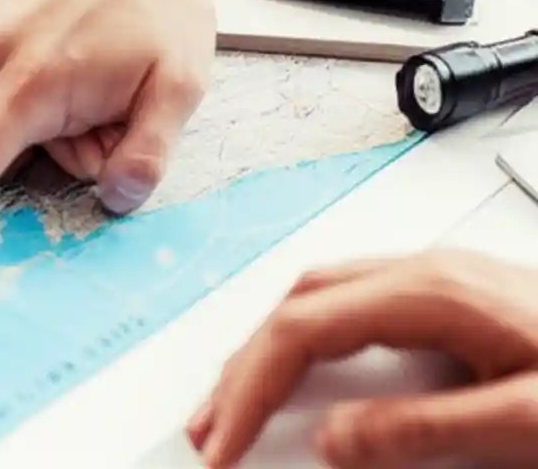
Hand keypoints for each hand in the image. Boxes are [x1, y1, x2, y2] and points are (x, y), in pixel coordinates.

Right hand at [0, 0, 215, 274]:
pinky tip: (77, 46)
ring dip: (51, 112)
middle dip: (64, 144)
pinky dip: (38, 81)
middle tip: (114, 100)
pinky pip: (2, 80)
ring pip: (6, 115)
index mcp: (32, 83)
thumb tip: (115, 200)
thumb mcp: (178, 86)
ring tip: (97, 64)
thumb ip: (146, 154)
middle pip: (6, 148)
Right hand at [192, 250, 537, 468]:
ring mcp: (436, 282)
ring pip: (316, 300)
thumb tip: (334, 439)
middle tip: (210, 426)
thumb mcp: (528, 422)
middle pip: (295, 307)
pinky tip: (305, 370)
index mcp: (431, 292)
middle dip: (240, 367)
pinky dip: (306, 342)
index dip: (249, 387)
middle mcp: (424, 275)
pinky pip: (348, 307)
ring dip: (267, 349)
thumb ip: (424, 431)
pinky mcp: (450, 300)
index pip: (302, 330)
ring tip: (236, 398)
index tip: (223, 441)